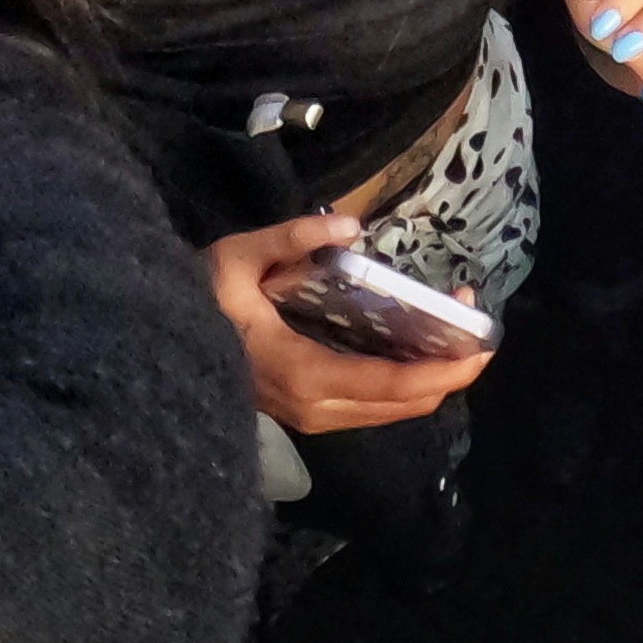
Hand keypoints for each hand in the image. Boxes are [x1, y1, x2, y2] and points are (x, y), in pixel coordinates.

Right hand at [211, 211, 492, 432]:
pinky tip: (415, 348)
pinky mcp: (310, 413)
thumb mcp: (236, 260)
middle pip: (404, 405)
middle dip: (450, 372)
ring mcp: (313, 416)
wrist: (160, 349)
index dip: (444, 370)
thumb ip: (291, 240)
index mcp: (305, 373)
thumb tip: (350, 226)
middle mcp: (317, 407)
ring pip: (391, 412)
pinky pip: (373, 408)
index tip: (482, 347)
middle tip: (477, 328)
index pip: (391, 384)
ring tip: (454, 334)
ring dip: (430, 380)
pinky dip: (405, 385)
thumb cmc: (198, 302)